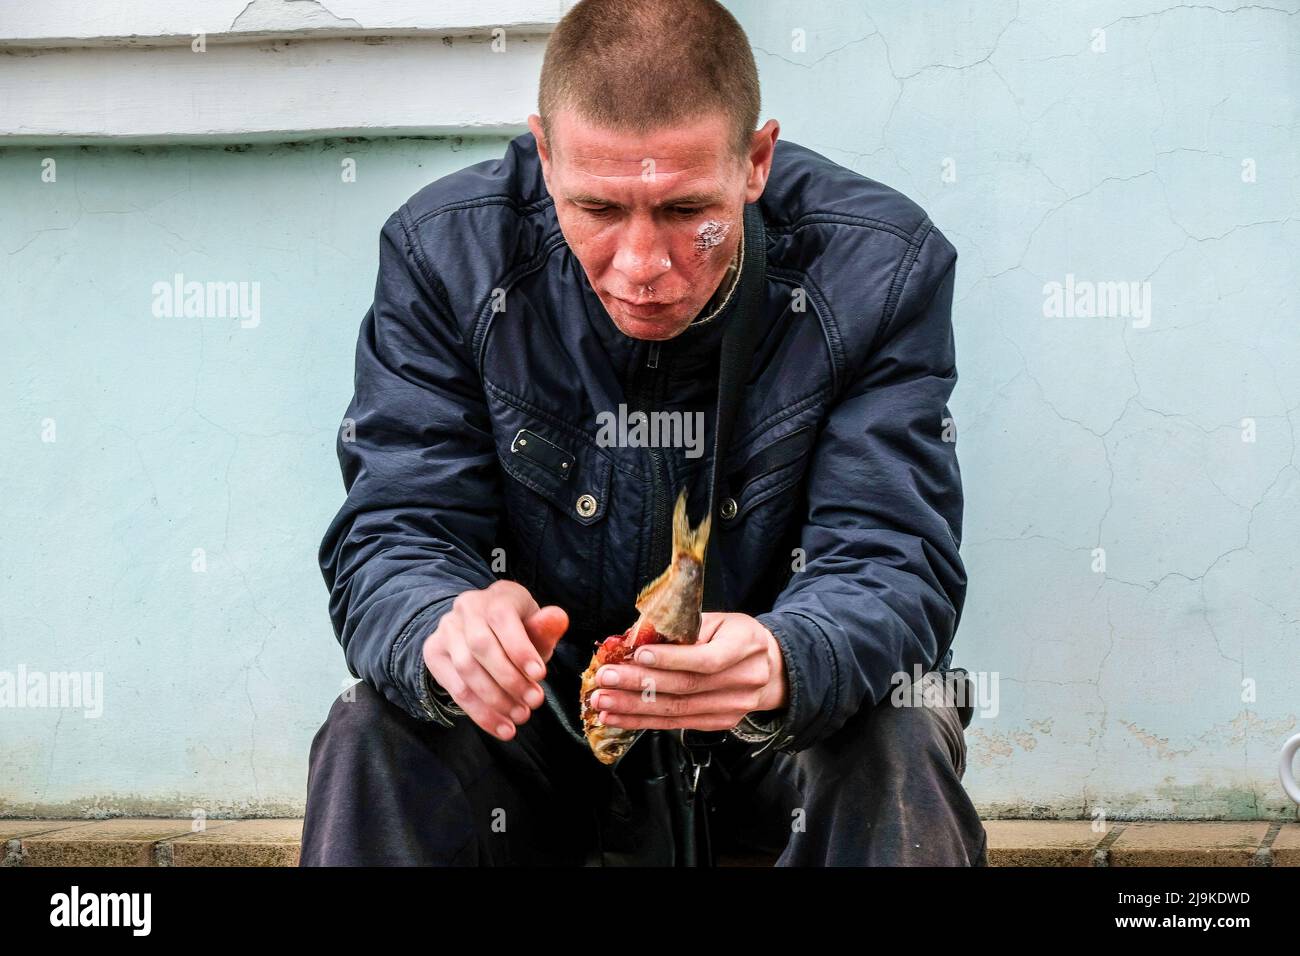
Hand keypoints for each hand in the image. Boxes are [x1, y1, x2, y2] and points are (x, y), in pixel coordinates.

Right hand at [422, 580, 567, 740]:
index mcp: (495, 596)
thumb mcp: (535, 625)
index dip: (520, 649)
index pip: (502, 619)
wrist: (483, 626)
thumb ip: (545, 628)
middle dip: (509, 679)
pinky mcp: (434, 652)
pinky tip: (501, 726)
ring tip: (520, 717)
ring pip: (465, 669)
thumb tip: (560, 619)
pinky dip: (479, 712)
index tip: (540, 676)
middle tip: (533, 702)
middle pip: (481, 646)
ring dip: (494, 700)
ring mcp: (446, 630)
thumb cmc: (517, 629)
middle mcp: (466, 608)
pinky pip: (454, 688)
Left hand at [588, 612, 787, 731]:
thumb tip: (631, 639)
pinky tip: (619, 716)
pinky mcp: (720, 723)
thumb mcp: (715, 621)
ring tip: (603, 702)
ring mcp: (733, 707)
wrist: (770, 667)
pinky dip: (644, 721)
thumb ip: (680, 629)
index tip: (637, 654)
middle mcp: (743, 680)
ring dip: (635, 708)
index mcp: (745, 645)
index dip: (671, 659)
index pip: (706, 658)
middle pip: (686, 686)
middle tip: (606, 679)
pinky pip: (677, 724)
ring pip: (678, 710)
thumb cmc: (734, 636)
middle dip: (640, 684)